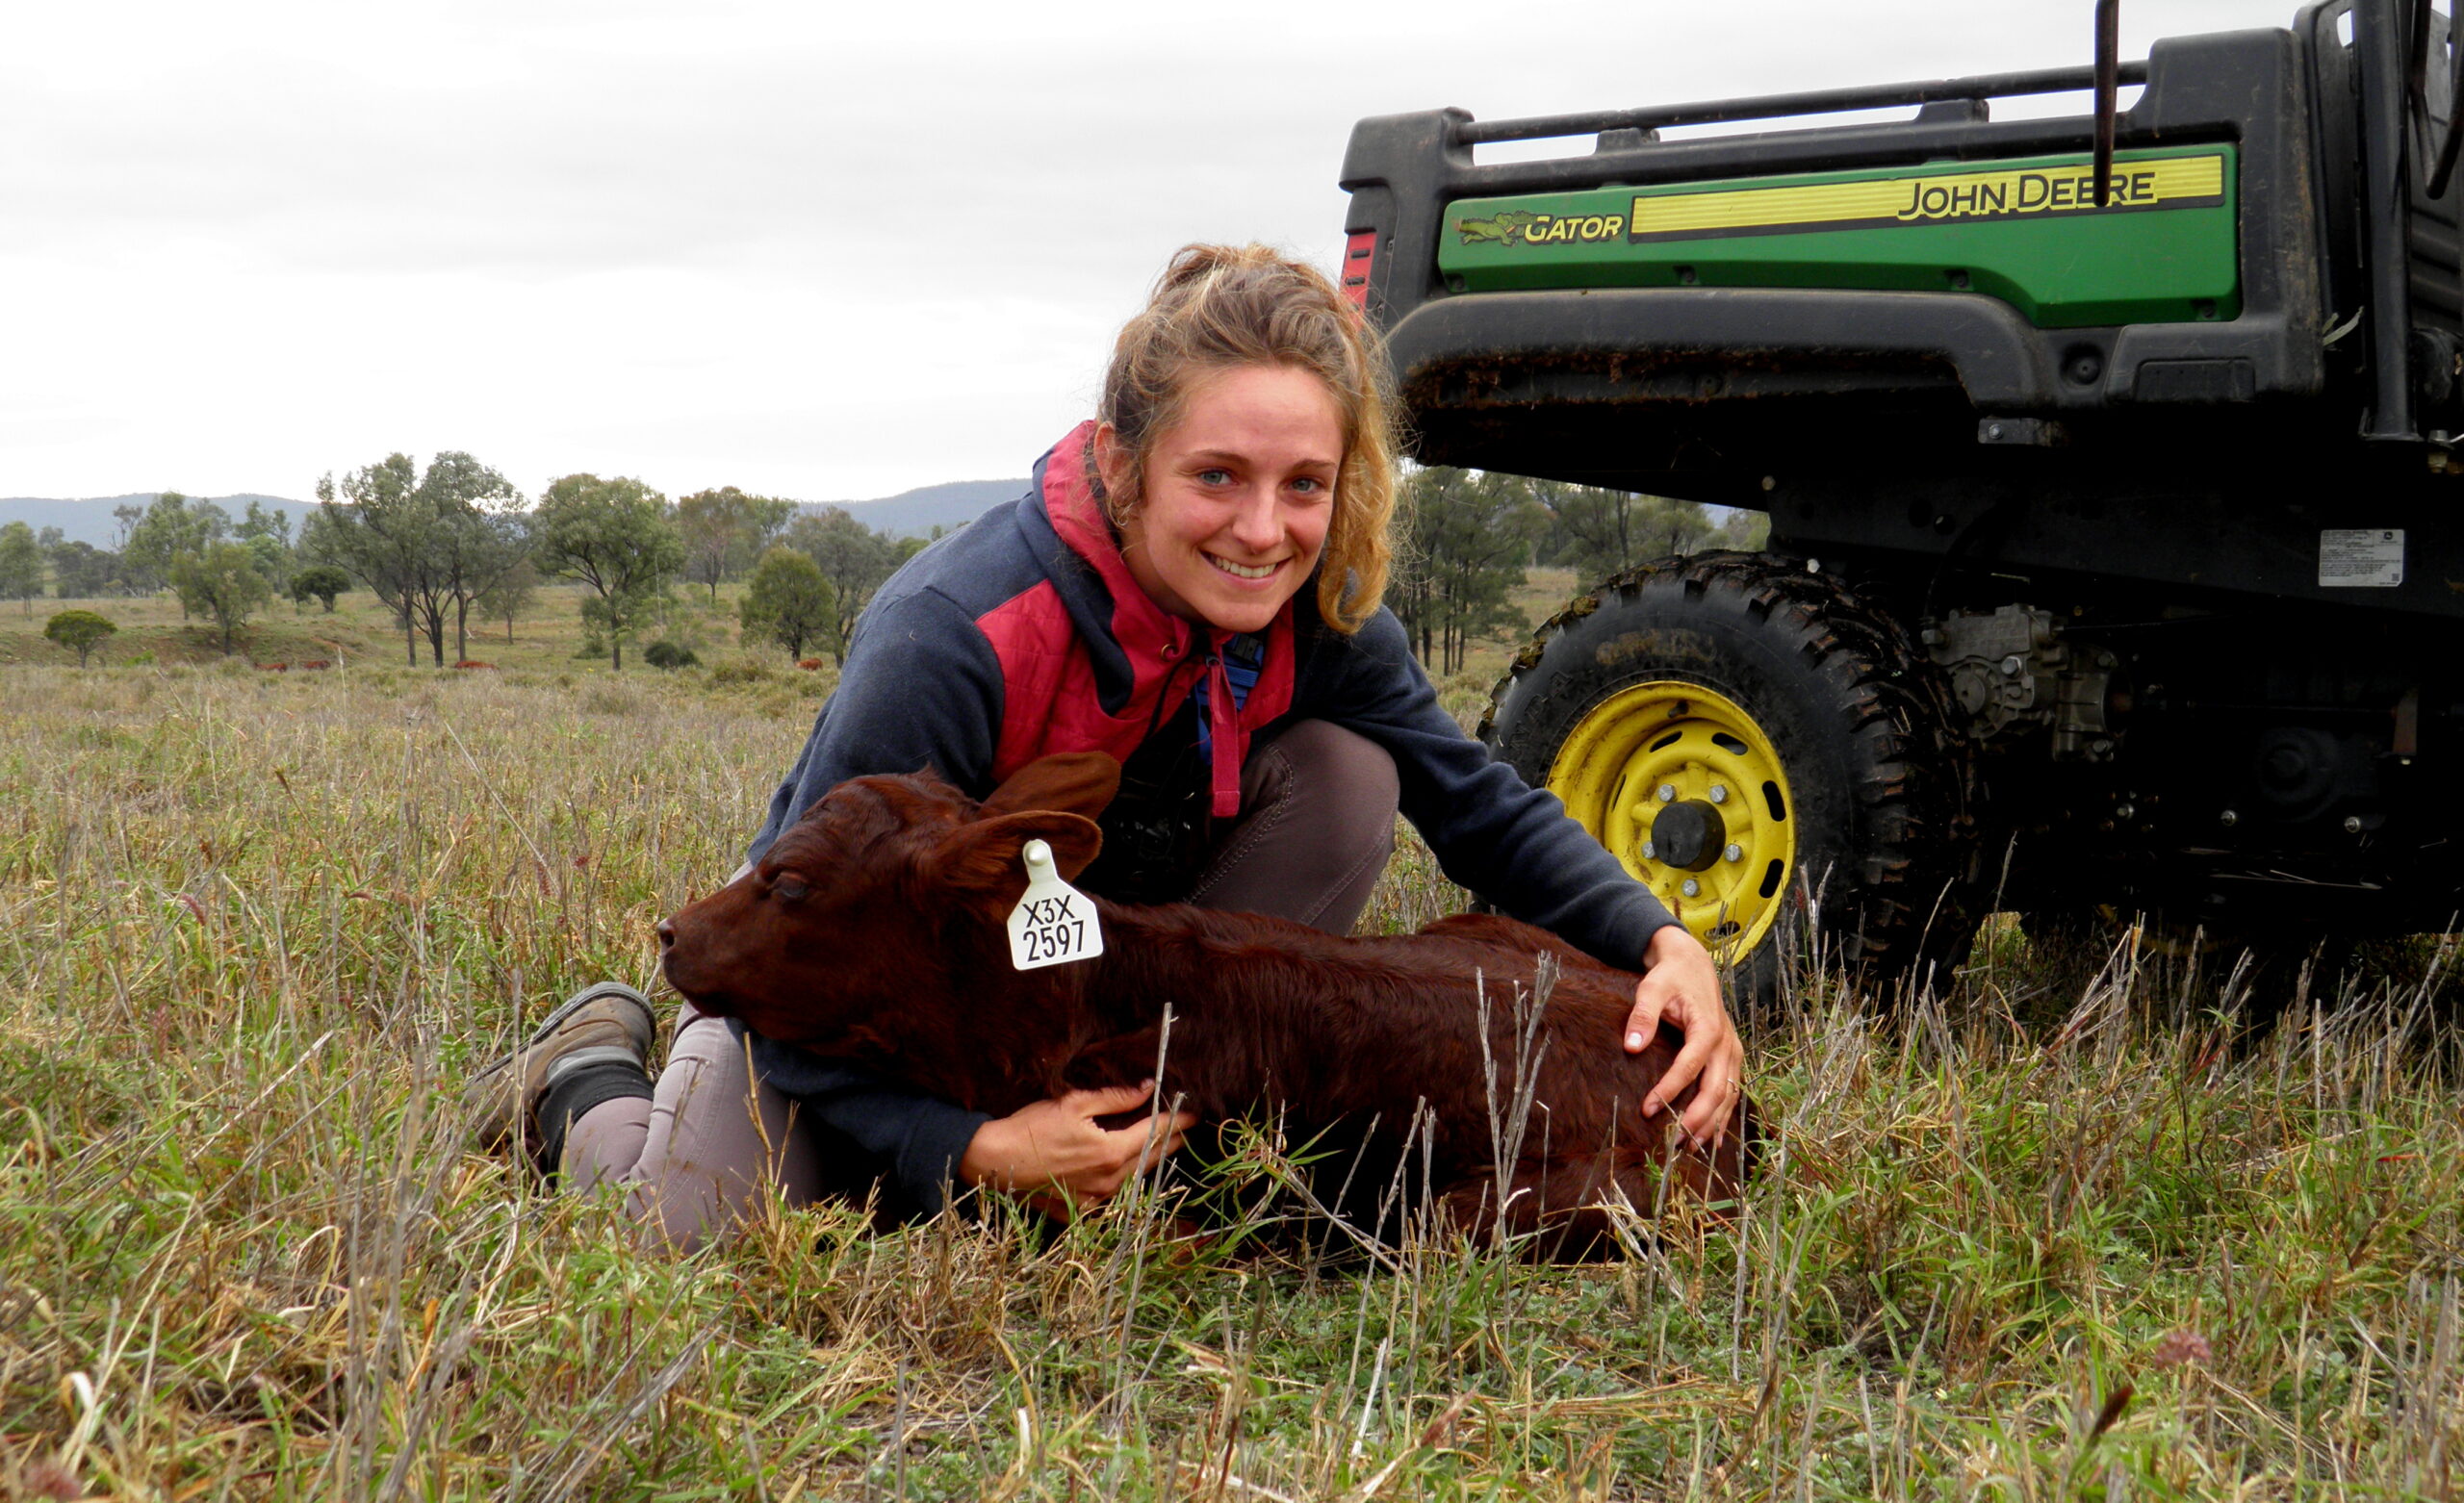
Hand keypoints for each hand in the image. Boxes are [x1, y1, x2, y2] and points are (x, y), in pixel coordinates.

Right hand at [959, 1081, 1196, 1217]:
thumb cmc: (1031, 1127)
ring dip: (1150, 1161)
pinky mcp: (1079, 1211)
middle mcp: (1109, 1181)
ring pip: (1134, 1179)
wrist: (993, 1162)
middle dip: (1171, 1142)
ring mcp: (1095, 1201)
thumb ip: (1116, 1097)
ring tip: (1164, 1146)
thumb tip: (1148, 1088)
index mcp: (1111, 1152)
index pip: (1155, 1134)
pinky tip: (1127, 1170)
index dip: (1177, 1121)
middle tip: (1187, 1128)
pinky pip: (1112, 1195)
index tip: (1194, 1113)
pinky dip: (1124, 1179)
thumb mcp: (1074, 1103)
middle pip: (1150, 1159)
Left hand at [1624, 925, 1745, 1148]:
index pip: (1690, 1067)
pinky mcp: (1731, 1058)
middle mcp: (1726, 1044)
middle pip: (1718, 1088)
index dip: (1670, 1090)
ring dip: (1713, 1123)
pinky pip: (1732, 1091)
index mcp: (1708, 1028)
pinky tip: (1713, 1139)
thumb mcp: (1652, 989)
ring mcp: (1733, 1052)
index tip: (1648, 1109)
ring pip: (1729, 1095)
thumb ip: (1642, 1016)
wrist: (1693, 966)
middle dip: (1698, 1118)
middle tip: (1677, 1142)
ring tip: (1693, 1148)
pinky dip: (1724, 1116)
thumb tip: (1631, 1046)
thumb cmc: (1671, 978)